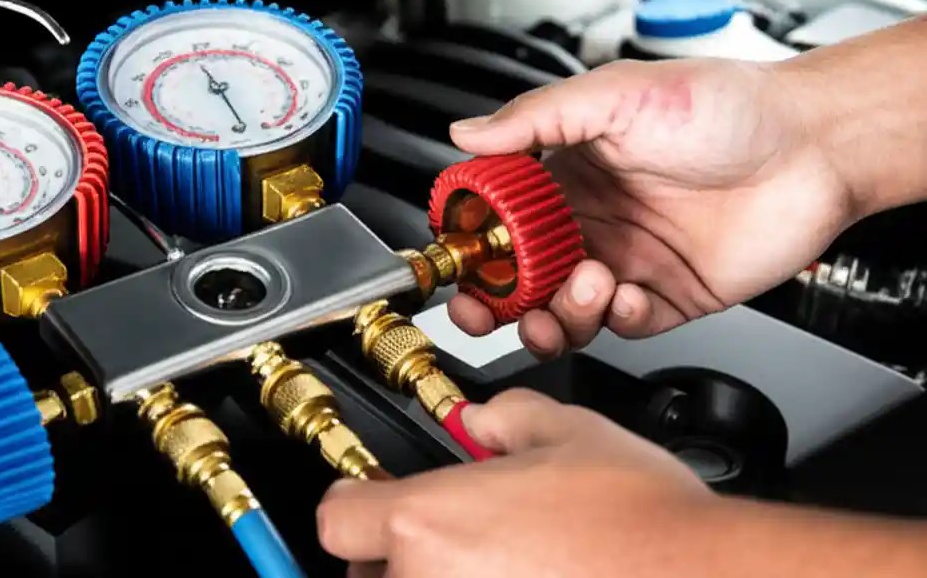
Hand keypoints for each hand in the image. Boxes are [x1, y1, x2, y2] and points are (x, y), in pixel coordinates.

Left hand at [316, 388, 716, 577]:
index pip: (337, 519)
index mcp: (426, 521)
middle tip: (456, 544)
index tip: (375, 503)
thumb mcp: (570, 432)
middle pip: (366, 575)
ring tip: (502, 569)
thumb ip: (507, 419)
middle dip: (397, 557)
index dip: (358, 504)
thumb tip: (486, 421)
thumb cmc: (644, 523)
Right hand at [445, 58, 854, 355]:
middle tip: (485, 310)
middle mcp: (589, 220)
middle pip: (519, 279)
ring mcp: (625, 260)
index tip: (459, 258)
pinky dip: (611, 320)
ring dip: (556, 314)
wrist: (814, 145)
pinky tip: (621, 294)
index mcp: (567, 172)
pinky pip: (620, 326)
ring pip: (562, 311)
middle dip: (494, 303)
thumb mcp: (618, 94)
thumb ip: (536, 117)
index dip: (472, 244)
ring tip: (583, 284)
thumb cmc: (727, 106)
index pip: (497, 219)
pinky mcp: (666, 296)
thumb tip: (466, 133)